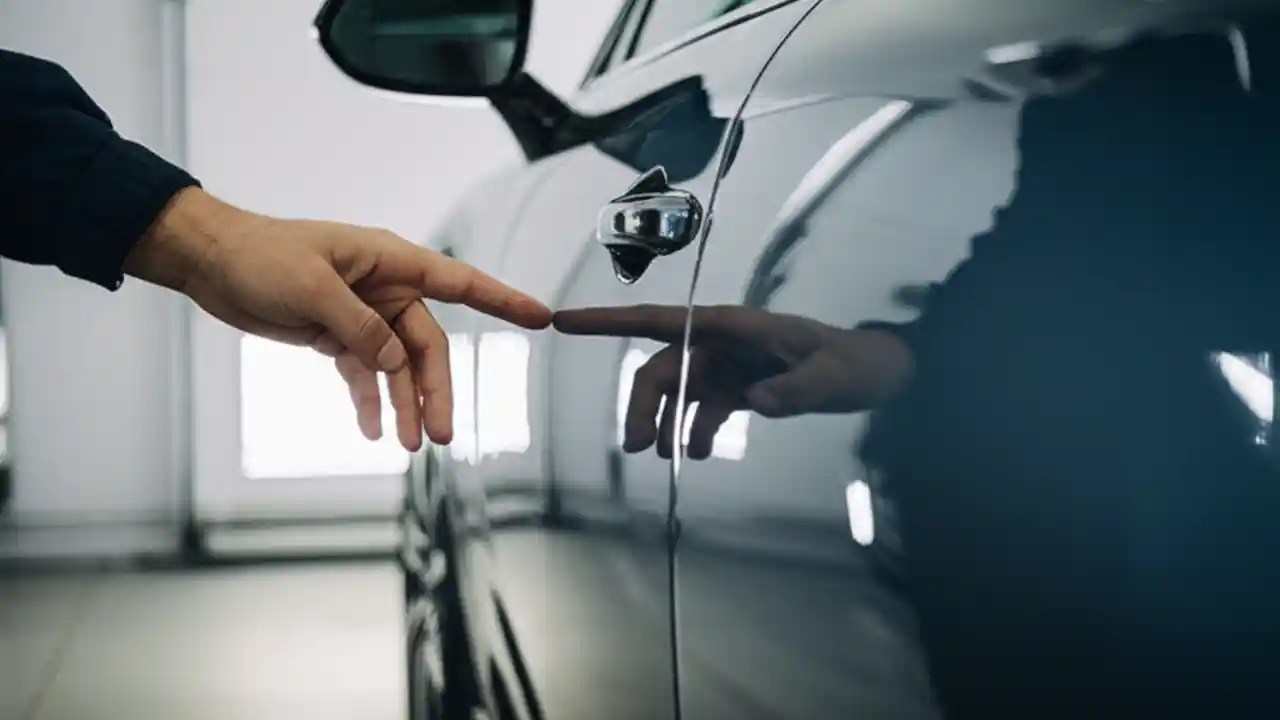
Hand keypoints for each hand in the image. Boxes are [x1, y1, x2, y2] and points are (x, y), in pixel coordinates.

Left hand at [125, 188, 551, 450]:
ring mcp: (363, 316)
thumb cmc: (260, 256)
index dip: (503, 301)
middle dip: (435, 390)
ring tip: (407, 445)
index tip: (542, 317)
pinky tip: (371, 429)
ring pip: (398, 369)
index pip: (460, 283)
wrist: (212, 263)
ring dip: (403, 405)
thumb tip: (395, 363)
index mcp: (389, 263)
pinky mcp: (337, 337)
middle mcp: (384, 290)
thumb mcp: (311, 289)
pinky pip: (365, 376)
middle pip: (427, 347)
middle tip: (437, 434)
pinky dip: (369, 402)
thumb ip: (359, 327)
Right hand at [554, 305, 913, 458]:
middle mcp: (721, 344)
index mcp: (733, 327)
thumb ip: (796, 390)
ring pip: (676, 393)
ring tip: (667, 458)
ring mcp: (727, 367)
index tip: (565, 322)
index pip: (660, 320)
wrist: (876, 374)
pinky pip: (701, 410)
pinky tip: (699, 454)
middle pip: (663, 368)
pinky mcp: (738, 390)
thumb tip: (755, 404)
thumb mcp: (833, 376)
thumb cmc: (855, 363)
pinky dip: (694, 432)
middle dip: (645, 404)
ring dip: (665, 423)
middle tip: (639, 447)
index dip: (609, 321)